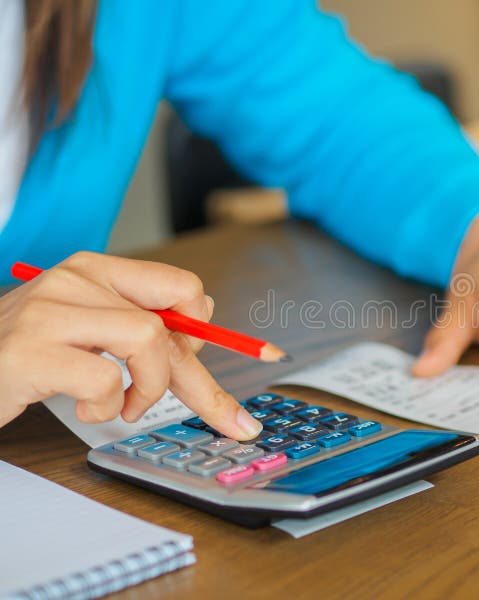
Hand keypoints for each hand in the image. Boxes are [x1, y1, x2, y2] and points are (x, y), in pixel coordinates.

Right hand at [0, 252, 262, 438]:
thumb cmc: (25, 351)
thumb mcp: (86, 326)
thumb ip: (138, 319)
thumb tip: (205, 316)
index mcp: (96, 269)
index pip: (180, 284)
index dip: (205, 325)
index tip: (208, 357)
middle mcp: (76, 280)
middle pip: (171, 326)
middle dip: (203, 384)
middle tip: (229, 420)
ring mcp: (51, 312)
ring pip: (147, 341)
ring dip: (149, 389)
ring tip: (125, 405)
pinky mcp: (31, 351)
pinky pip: (105, 380)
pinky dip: (108, 406)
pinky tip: (87, 407)